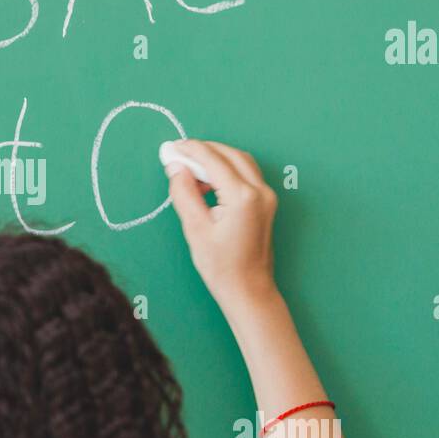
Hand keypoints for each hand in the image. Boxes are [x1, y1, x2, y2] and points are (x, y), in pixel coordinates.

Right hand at [165, 139, 278, 314]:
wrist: (248, 288)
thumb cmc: (222, 266)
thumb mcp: (195, 228)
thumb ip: (184, 193)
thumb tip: (176, 168)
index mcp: (242, 196)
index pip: (213, 159)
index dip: (190, 150)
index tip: (172, 149)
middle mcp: (260, 191)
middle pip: (229, 153)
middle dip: (203, 150)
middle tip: (178, 155)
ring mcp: (267, 196)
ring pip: (240, 160)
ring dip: (216, 158)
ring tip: (191, 172)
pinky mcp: (266, 202)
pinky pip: (246, 173)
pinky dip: (226, 170)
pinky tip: (208, 183)